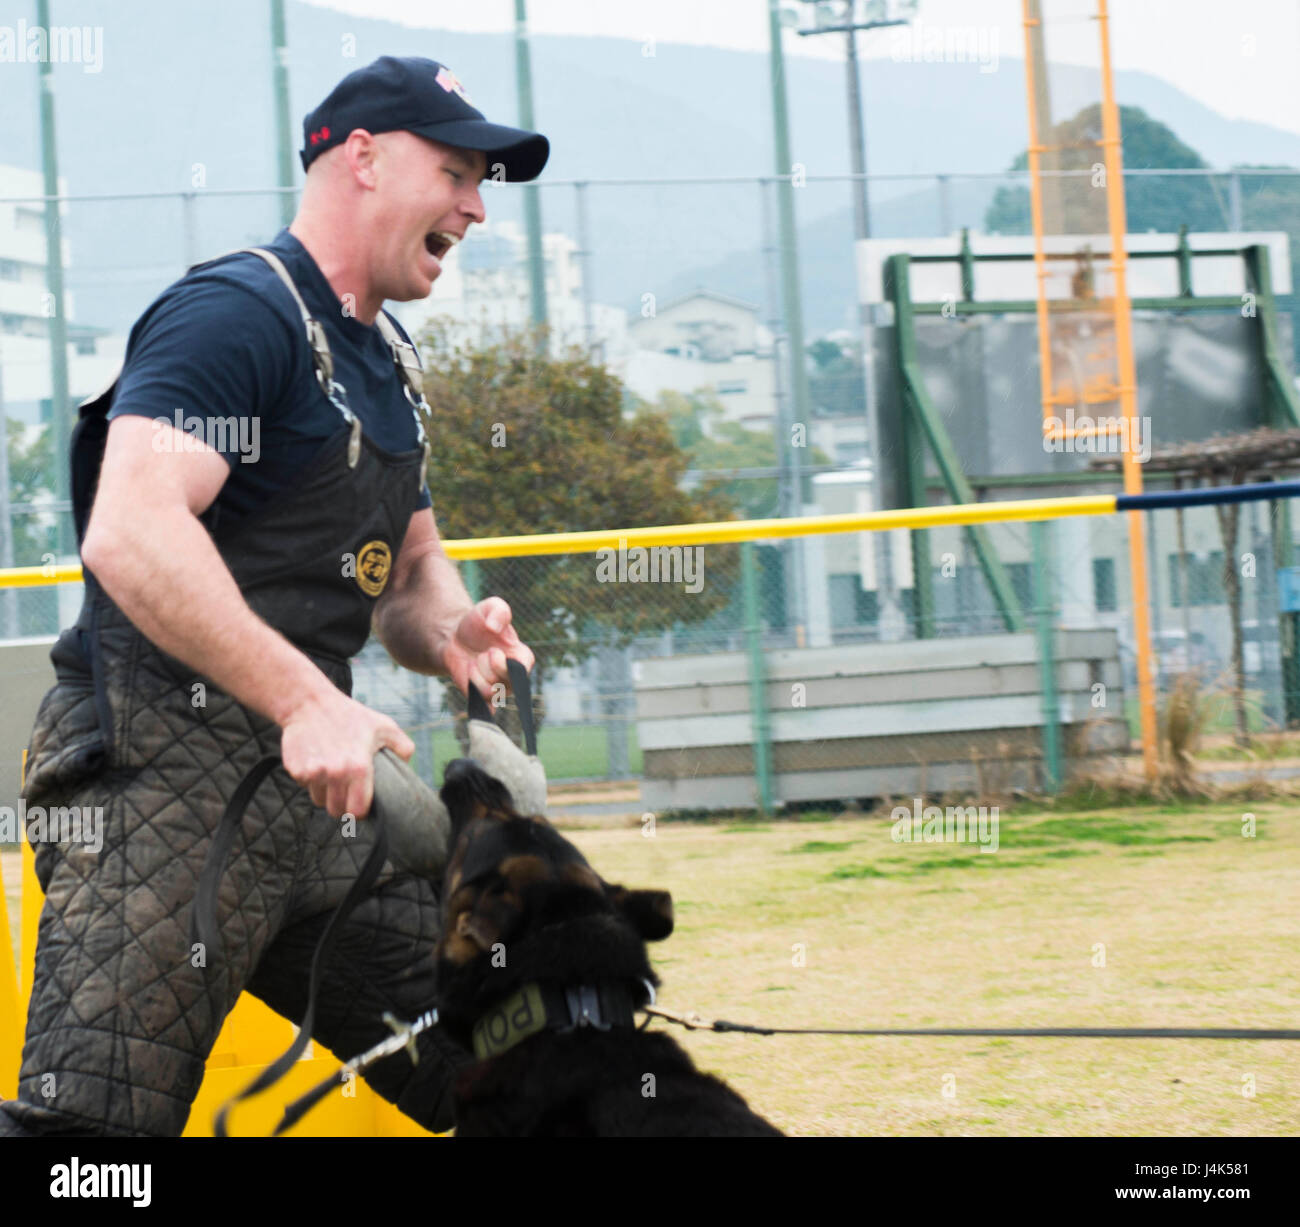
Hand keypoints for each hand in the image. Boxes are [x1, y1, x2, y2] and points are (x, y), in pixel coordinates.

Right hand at [280, 690, 414, 818]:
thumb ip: (403, 747)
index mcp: (359, 768)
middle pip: (336, 810)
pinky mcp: (295, 769)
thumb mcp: (384, 726)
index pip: (357, 811)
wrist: (309, 703)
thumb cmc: (351, 715)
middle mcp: (335, 773)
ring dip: (324, 791)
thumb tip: (407, 766)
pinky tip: (316, 759)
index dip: (359, 811)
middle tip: (345, 789)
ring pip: (318, 799)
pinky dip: (309, 778)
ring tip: (331, 770)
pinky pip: (304, 785)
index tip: (360, 804)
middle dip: (341, 804)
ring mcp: (313, 772)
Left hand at [440, 596, 534, 697]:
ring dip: (476, 676)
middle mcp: (512, 675)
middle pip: (506, 683)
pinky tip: (471, 682)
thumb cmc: (478, 622)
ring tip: (473, 662)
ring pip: (491, 693)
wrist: (455, 636)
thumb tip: (494, 627)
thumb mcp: (490, 607)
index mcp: (520, 656)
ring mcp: (498, 687)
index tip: (492, 651)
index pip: (524, 669)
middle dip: (488, 668)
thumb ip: (499, 611)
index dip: (507, 664)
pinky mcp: (481, 696)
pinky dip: (476, 696)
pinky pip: (483, 705)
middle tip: (482, 654)